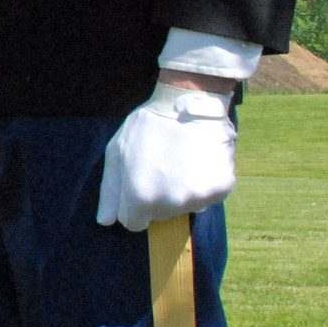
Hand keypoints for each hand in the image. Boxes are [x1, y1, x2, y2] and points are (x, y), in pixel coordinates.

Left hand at [97, 84, 236, 230]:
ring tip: (180, 161)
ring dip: (182, 191)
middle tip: (161, 167)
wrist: (189, 103)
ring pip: (186, 207)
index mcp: (140, 199)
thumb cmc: (147, 127)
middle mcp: (170, 204)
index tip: (140, 185)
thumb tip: (106, 222)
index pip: (134, 223)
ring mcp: (198, 198)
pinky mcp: (221, 189)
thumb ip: (110, 191)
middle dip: (158, 198)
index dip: (134, 205)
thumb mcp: (117, 154)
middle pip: (160, 216)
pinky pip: (209, 197)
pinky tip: (198, 161)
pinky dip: (204, 184)